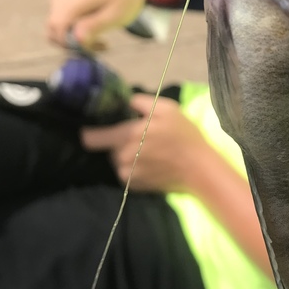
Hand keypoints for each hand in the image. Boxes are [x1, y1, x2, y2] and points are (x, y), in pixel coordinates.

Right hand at [46, 0, 146, 50]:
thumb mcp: (115, 15)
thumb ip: (94, 26)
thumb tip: (77, 39)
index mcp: (72, 0)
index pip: (57, 28)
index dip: (70, 44)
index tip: (92, 48)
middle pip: (54, 32)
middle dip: (75, 45)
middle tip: (100, 46)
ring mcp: (58, 1)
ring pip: (57, 31)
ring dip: (76, 42)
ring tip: (100, 41)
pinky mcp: (60, 4)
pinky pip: (61, 26)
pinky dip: (76, 34)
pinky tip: (95, 33)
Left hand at [81, 93, 211, 192]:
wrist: (199, 169)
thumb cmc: (184, 137)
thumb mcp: (168, 109)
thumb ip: (141, 102)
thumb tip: (125, 101)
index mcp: (127, 135)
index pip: (91, 138)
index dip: (89, 132)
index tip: (93, 129)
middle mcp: (121, 156)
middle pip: (108, 148)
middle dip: (118, 143)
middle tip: (138, 138)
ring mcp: (126, 174)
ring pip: (117, 161)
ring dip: (125, 156)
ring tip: (146, 152)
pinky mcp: (133, 187)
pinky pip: (125, 174)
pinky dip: (133, 169)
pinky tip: (149, 164)